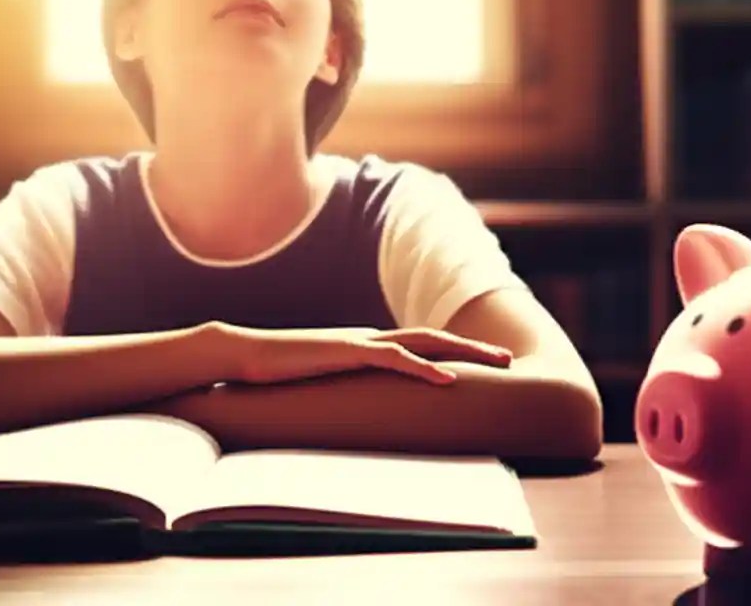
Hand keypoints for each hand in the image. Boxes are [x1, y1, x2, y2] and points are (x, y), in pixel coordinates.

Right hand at [205, 323, 513, 385]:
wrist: (240, 354)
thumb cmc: (275, 374)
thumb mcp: (318, 384)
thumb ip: (341, 391)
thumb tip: (360, 412)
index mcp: (365, 346)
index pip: (419, 344)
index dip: (454, 351)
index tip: (484, 363)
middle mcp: (369, 339)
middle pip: (433, 338)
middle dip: (474, 347)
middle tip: (510, 358)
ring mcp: (359, 343)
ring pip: (424, 342)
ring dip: (464, 352)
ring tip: (496, 362)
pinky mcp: (345, 353)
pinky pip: (393, 359)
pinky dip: (424, 368)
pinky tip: (448, 380)